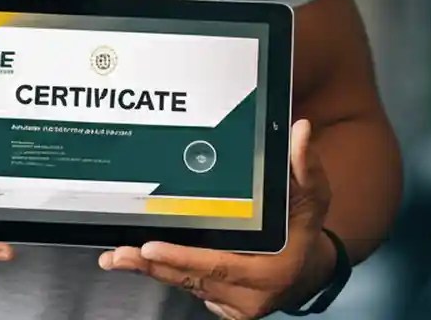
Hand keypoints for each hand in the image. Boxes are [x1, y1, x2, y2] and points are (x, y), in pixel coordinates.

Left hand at [99, 119, 335, 318]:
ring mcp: (237, 306)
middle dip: (152, 265)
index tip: (149, 248)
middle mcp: (252, 295)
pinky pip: (191, 289)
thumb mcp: (310, 198)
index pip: (217, 265)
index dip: (181, 258)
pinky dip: (168, 274)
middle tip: (118, 254)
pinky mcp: (225, 310)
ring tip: (118, 258)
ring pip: (187, 285)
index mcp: (270, 270)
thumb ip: (303, 167)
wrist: (312, 273)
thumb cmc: (304, 230)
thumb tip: (299, 129)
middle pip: (192, 278)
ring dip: (152, 270)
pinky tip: (141, 263)